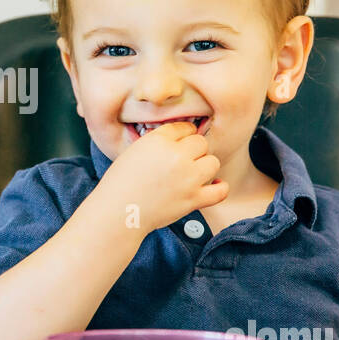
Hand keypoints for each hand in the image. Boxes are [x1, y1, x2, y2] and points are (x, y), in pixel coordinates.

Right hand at [97, 121, 228, 232]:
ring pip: (213, 162)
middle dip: (193, 151)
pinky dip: (219, 188)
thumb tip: (181, 137)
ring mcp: (188, 178)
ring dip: (204, 167)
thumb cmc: (121, 182)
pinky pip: (220, 190)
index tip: (178, 145)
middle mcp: (176, 156)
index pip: (185, 128)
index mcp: (159, 140)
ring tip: (192, 174)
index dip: (182, 136)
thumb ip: (159, 141)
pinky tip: (212, 185)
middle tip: (181, 162)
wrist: (118, 211)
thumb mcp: (135, 150)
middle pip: (201, 143)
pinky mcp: (193, 199)